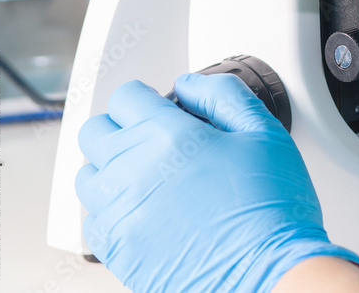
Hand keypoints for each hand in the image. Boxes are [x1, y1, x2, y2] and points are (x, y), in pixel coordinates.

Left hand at [75, 73, 358, 292]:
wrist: (267, 273)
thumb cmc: (271, 209)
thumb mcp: (264, 132)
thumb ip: (223, 95)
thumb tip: (191, 85)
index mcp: (167, 135)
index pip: (126, 97)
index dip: (147, 98)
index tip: (161, 108)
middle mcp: (132, 170)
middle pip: (96, 131)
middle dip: (124, 127)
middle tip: (154, 138)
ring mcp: (119, 212)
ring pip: (87, 175)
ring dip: (111, 167)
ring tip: (147, 175)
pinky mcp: (116, 249)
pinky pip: (90, 219)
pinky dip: (110, 209)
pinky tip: (143, 209)